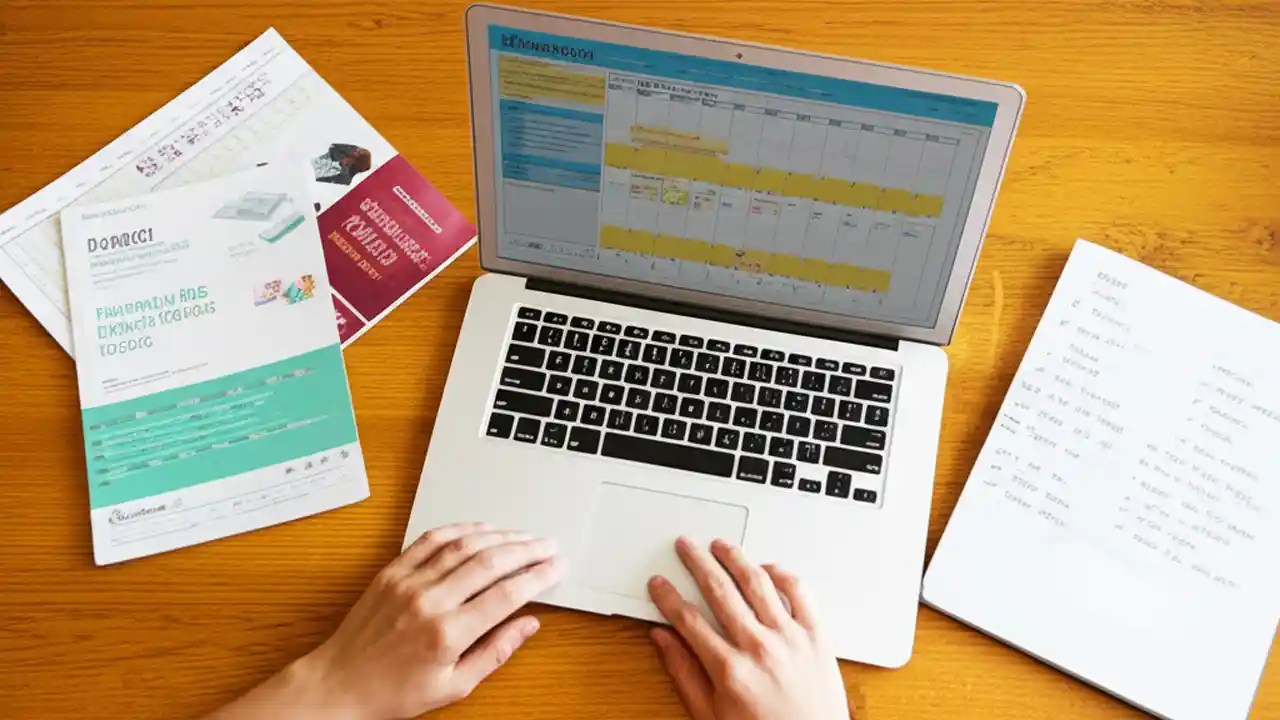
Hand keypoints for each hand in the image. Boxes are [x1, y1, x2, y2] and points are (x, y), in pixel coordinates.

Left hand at [207, 522, 563, 719]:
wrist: (339, 685)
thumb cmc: (394, 692)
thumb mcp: (454, 687)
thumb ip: (496, 653)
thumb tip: (529, 625)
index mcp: (448, 634)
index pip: (506, 594)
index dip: (538, 576)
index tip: (557, 566)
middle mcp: (429, 602)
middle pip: (490, 563)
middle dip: (527, 549)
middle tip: (549, 544)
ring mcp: (409, 582)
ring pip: (464, 546)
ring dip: (500, 536)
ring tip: (524, 535)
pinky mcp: (392, 572)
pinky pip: (431, 540)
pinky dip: (461, 529)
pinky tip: (482, 528)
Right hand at [647, 538, 849, 719]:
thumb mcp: (711, 716)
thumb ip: (685, 674)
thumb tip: (663, 640)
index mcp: (729, 670)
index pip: (688, 619)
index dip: (668, 596)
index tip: (659, 584)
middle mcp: (759, 648)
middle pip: (719, 589)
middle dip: (697, 562)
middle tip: (686, 546)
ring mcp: (790, 638)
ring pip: (757, 581)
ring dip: (735, 557)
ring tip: (721, 545)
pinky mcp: (817, 636)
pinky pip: (799, 592)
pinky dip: (782, 573)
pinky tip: (767, 567)